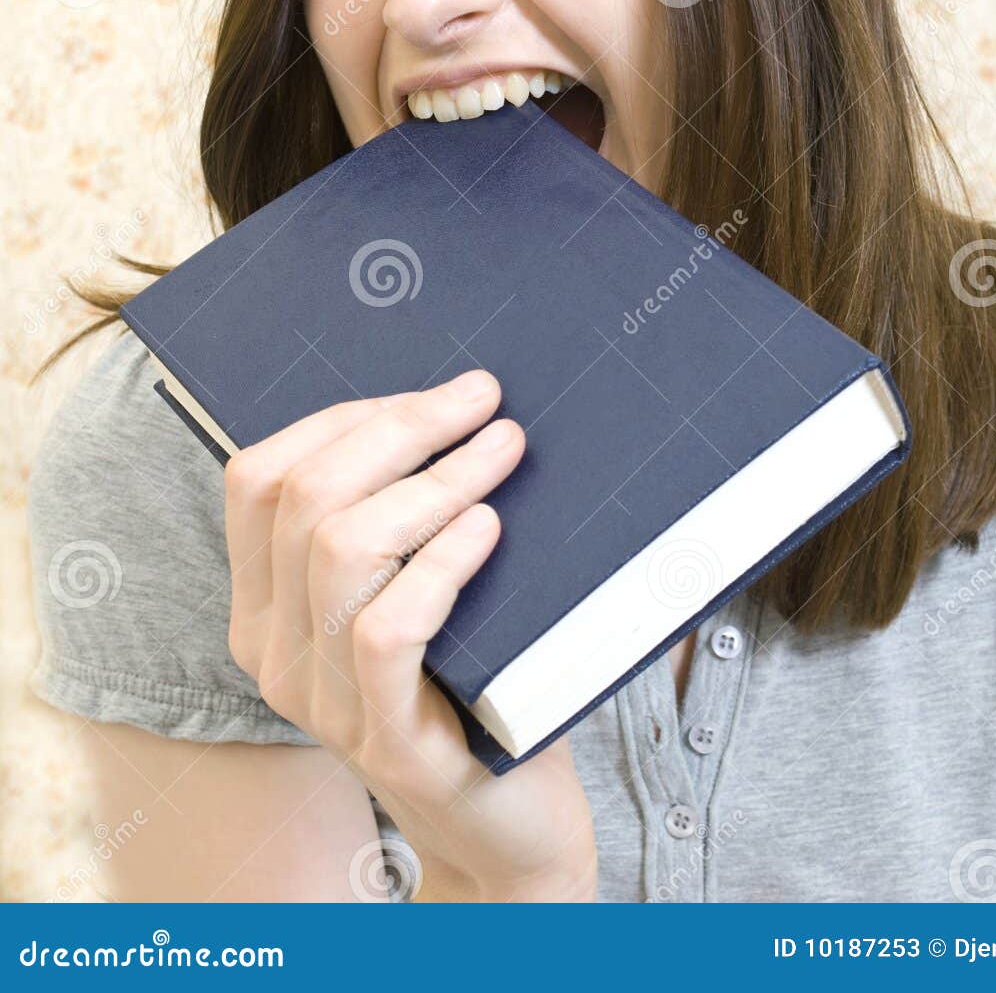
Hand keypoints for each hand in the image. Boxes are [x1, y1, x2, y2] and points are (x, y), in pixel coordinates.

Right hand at [224, 369, 597, 901]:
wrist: (508, 828)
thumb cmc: (473, 682)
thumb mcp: (416, 590)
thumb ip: (398, 519)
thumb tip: (449, 401)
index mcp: (264, 606)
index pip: (260, 478)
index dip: (344, 418)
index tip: (435, 394)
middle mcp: (272, 653)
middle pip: (305, 498)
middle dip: (401, 429)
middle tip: (485, 402)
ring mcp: (321, 704)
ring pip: (343, 549)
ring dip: (435, 483)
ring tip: (503, 452)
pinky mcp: (387, 745)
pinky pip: (388, 628)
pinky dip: (441, 562)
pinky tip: (490, 529)